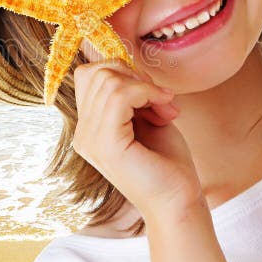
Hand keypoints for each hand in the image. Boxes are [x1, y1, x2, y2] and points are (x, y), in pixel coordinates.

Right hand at [72, 61, 201, 216]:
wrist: (179, 202)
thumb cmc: (167, 162)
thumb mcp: (145, 116)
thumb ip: (131, 92)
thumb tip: (125, 59)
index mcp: (89, 127)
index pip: (88, 75)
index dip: (122, 71)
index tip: (151, 92)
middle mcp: (83, 133)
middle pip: (94, 72)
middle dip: (133, 75)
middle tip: (160, 98)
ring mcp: (90, 139)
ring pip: (108, 80)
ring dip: (145, 86)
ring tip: (165, 108)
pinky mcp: (106, 144)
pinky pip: (120, 95)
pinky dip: (147, 93)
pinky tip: (164, 110)